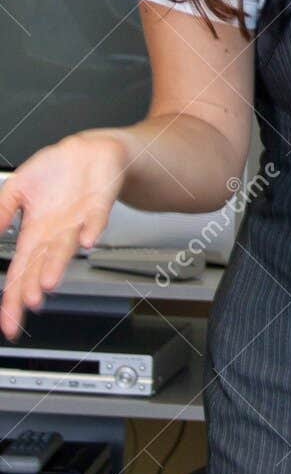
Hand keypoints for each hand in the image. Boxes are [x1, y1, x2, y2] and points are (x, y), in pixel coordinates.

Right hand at [0, 132, 129, 339]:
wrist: (90, 152)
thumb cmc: (56, 172)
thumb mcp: (16, 189)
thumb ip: (1, 211)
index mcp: (35, 232)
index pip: (20, 271)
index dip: (13, 296)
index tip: (8, 322)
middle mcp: (57, 232)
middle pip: (42, 267)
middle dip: (33, 288)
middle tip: (26, 307)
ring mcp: (78, 220)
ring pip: (66, 247)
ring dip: (57, 265)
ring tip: (48, 283)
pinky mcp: (98, 204)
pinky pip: (96, 218)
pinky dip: (92, 228)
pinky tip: (86, 241)